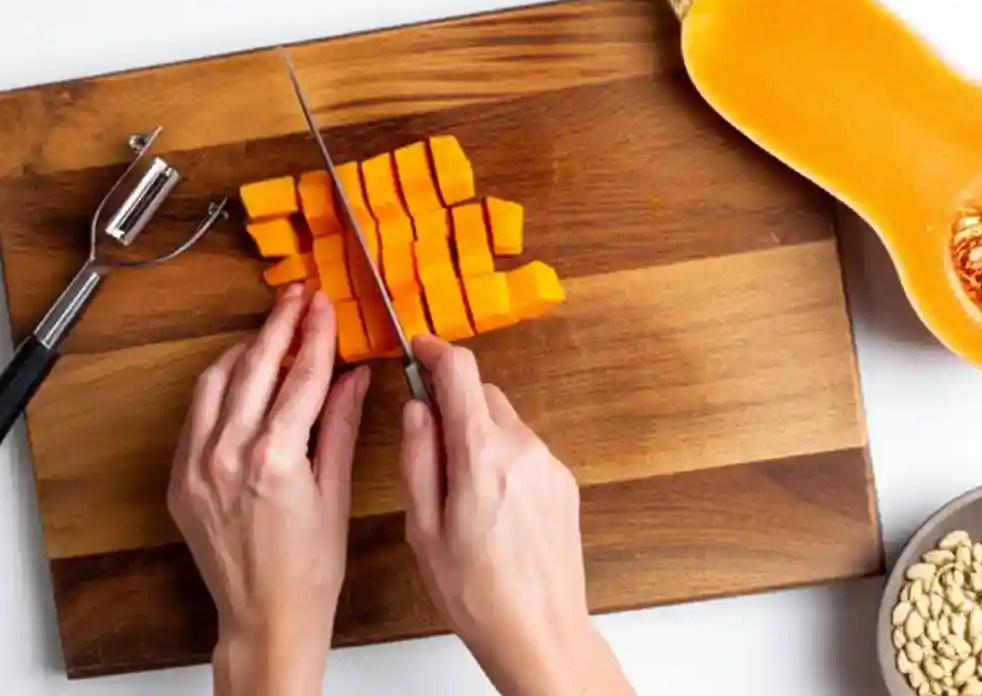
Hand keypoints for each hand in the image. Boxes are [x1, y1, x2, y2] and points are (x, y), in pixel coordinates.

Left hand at [168, 284, 370, 695]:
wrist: (266, 615)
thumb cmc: (311, 567)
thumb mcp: (336, 492)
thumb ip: (340, 425)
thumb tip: (353, 375)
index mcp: (275, 460)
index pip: (301, 377)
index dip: (316, 335)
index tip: (324, 305)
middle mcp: (227, 456)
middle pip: (255, 367)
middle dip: (279, 325)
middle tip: (298, 298)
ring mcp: (197, 466)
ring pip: (216, 382)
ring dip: (246, 351)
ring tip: (274, 332)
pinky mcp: (181, 478)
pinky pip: (198, 414)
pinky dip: (221, 387)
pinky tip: (244, 379)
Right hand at [399, 336, 633, 695]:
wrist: (540, 631)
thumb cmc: (475, 592)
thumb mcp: (424, 528)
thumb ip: (418, 458)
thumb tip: (417, 409)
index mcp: (481, 455)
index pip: (461, 371)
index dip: (435, 352)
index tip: (418, 349)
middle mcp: (523, 448)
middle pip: (484, 395)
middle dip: (454, 404)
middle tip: (428, 441)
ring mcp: (549, 464)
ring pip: (506, 423)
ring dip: (479, 434)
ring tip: (460, 491)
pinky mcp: (565, 482)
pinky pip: (526, 450)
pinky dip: (503, 458)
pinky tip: (492, 506)